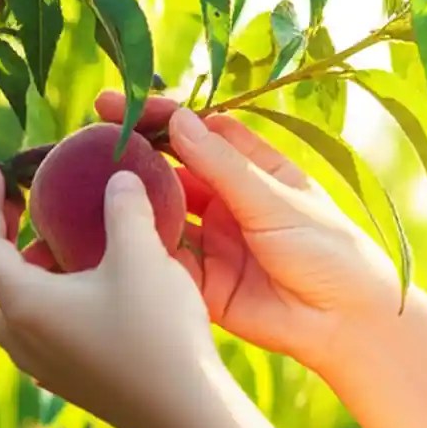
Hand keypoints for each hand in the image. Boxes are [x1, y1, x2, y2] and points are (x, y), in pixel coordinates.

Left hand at [0, 162, 216, 427]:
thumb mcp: (142, 255)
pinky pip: (36, 337)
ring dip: (21, 278)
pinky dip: (44, 306)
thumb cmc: (158, 330)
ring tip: (63, 250)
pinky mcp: (70, 383)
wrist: (187, 411)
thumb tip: (117, 177)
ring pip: (8, 316)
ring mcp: (44, 368)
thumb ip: (124, 208)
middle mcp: (22, 339)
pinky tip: (86, 294)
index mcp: (25, 304)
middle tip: (24, 212)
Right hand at [94, 92, 399, 372]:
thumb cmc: (328, 250)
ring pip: (159, 215)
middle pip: (170, 171)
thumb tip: (179, 121)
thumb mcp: (275, 201)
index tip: (117, 105)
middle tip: (85, 143)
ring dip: (127, 203)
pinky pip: (160, 261)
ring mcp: (212, 242)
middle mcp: (227, 203)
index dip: (160, 116)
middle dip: (131, 156)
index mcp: (253, 172)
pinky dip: (134, 249)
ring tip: (81, 187)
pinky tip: (103, 238)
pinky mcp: (201, 283)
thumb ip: (224, 166)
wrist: (345, 322)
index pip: (199, 132)